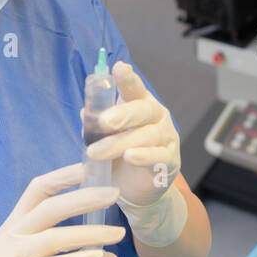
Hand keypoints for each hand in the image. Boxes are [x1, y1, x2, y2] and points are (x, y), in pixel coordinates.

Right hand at [0, 164, 122, 256]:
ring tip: (119, 234)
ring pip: (53, 237)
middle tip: (115, 192)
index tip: (91, 167)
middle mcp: (10, 236)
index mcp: (14, 226)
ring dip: (90, 233)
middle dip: (84, 197)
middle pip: (49, 207)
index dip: (64, 176)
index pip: (38, 190)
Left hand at [84, 61, 180, 208]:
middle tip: (103, 121)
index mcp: (140, 105)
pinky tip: (130, 157)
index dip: (127, 78)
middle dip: (122, 114)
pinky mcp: (171, 160)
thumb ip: (96, 125)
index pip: (134, 88)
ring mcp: (166, 138)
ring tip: (96, 153)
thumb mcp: (105, 138)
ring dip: (119, 144)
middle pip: (143, 110)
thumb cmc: (120, 156)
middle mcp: (157, 117)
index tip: (118, 68)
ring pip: (146, 136)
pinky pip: (158, 156)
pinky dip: (144, 156)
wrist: (137, 189)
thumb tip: (84, 113)